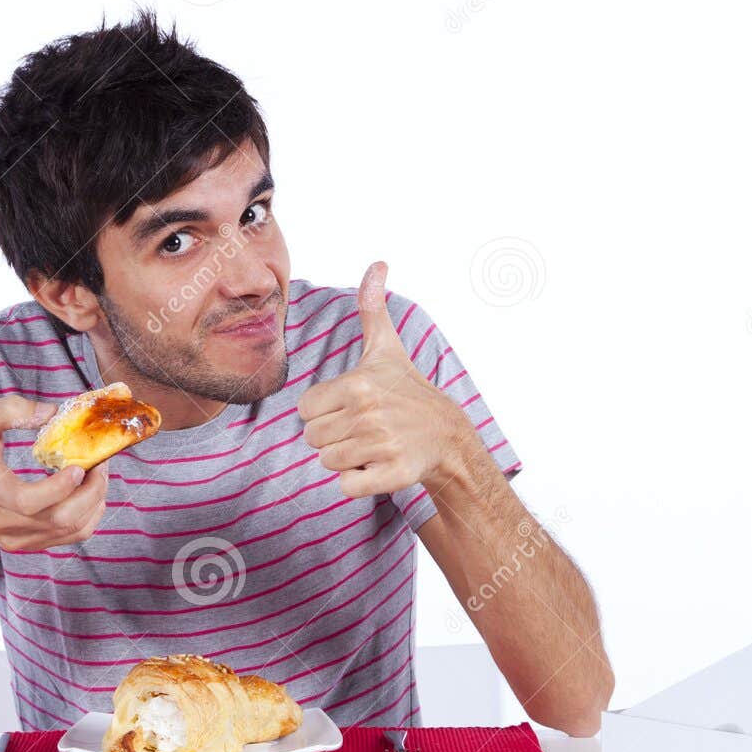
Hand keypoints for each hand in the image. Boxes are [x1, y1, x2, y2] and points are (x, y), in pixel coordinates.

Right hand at [0, 396, 107, 550]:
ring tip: (98, 475)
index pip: (29, 502)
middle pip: (61, 519)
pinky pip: (72, 536)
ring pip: (72, 530)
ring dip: (94, 501)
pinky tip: (90, 493)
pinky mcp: (30, 544)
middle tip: (100, 464)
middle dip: (91, 491)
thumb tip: (51, 413)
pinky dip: (90, 515)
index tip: (79, 466)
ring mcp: (20, 538)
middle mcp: (6, 523)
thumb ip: (10, 410)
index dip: (60, 487)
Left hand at [297, 262, 475, 497]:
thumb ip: (372, 307)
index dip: (323, 412)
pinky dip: (356, 482)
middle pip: (313, 439)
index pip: (305, 410)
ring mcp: (380, 447)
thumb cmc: (407, 389)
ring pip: (328, 463)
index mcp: (356, 385)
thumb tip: (378, 263)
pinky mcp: (391, 475)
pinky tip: (375, 466)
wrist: (446, 434)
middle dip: (332, 437)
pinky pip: (347, 488)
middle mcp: (367, 415)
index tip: (348, 407)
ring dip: (345, 459)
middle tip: (360, 428)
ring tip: (369, 445)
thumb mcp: (386, 347)